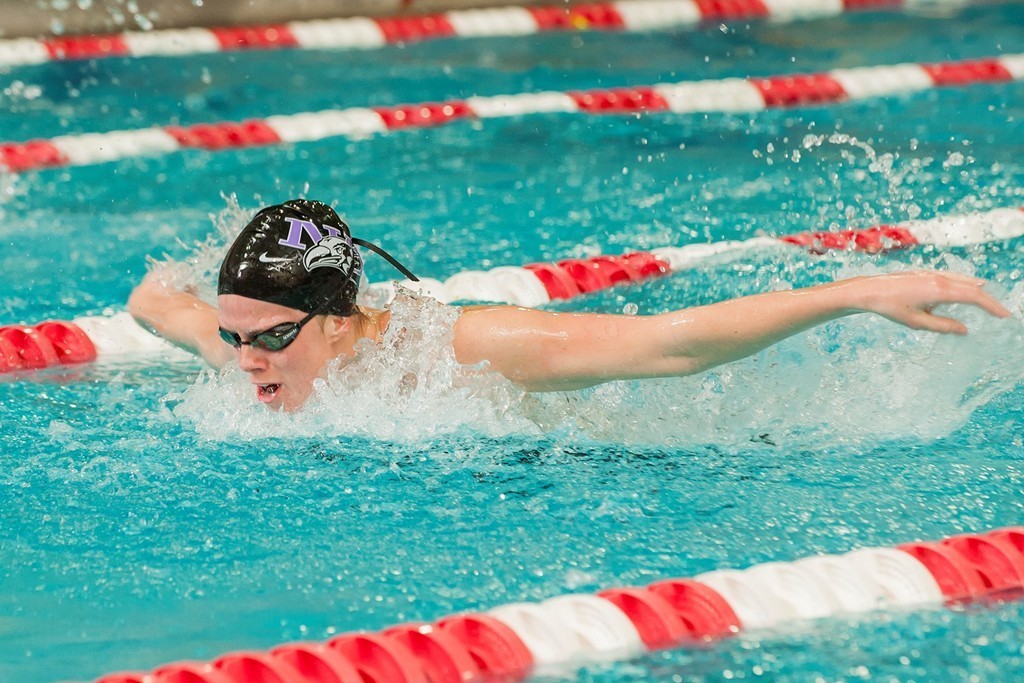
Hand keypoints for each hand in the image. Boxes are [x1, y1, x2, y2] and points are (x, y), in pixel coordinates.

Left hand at [856, 271, 1011, 334]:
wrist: (868, 290)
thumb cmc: (890, 307)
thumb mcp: (917, 322)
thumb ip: (943, 326)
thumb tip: (964, 330)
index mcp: (940, 290)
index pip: (974, 297)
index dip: (992, 306)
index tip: (1003, 315)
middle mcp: (939, 278)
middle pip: (971, 288)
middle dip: (987, 299)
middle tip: (999, 312)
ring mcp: (931, 274)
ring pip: (961, 280)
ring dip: (975, 289)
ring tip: (987, 298)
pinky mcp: (923, 273)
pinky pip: (950, 277)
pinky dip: (962, 283)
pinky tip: (964, 285)